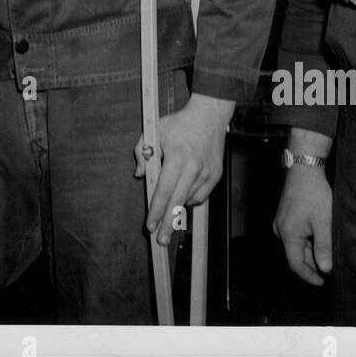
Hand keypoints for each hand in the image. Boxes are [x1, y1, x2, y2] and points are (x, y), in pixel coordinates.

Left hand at [132, 93, 234, 244]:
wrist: (209, 116)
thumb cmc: (180, 123)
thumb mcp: (155, 130)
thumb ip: (142, 151)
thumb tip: (140, 175)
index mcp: (178, 157)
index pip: (164, 190)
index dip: (156, 210)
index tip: (150, 225)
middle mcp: (194, 168)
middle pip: (178, 202)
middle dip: (169, 224)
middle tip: (161, 240)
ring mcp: (207, 173)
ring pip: (190, 200)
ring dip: (178, 210)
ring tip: (169, 219)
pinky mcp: (215, 175)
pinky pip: (201, 195)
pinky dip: (190, 199)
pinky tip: (182, 198)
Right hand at [272, 147, 333, 286]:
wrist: (304, 169)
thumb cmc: (314, 194)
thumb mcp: (324, 223)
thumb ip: (324, 247)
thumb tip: (325, 268)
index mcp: (288, 235)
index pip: (296, 265)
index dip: (309, 276)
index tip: (323, 282)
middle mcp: (280, 230)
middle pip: (295, 255)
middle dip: (312, 263)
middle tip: (330, 266)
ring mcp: (281, 222)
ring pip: (296, 245)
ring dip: (311, 251)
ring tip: (328, 251)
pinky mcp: (284, 216)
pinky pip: (295, 235)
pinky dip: (307, 240)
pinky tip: (319, 236)